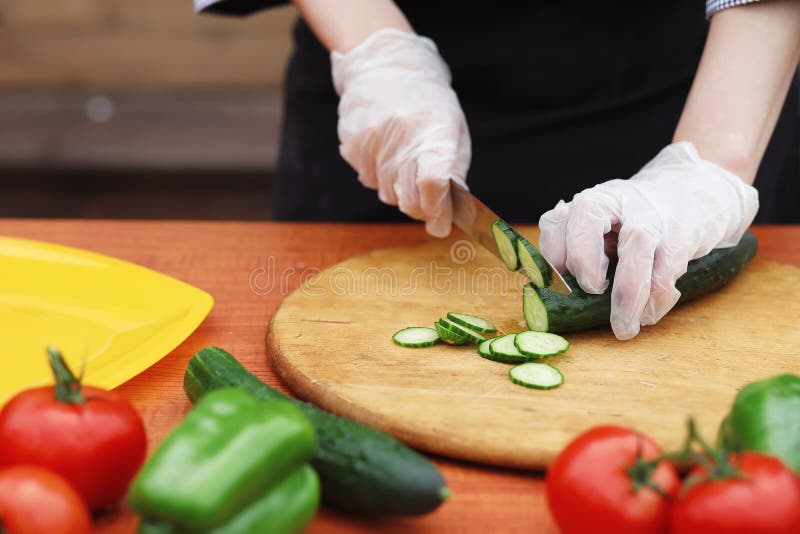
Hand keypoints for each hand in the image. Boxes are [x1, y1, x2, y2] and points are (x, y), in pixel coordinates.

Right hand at [331, 29, 470, 236]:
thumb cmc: (428, 101)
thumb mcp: (453, 128)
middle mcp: (402, 137)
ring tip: (405, 163)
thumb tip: (451, 214)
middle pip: (409, 199)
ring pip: (388, 194)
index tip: (441, 224)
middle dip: (421, 209)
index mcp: (435, 131)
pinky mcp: (353, 145)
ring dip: (400, 191)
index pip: (434, 183)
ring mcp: (374, 142)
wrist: (385, 63)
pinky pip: (368, 179)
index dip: (438, 211)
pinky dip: (379, 176)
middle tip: (428, 203)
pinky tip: (386, 152)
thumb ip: (454, 170)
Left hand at [539, 142, 758, 339]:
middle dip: (582, 259)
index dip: (553, 256)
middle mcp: (618, 200)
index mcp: (591, 202)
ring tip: (623, 327)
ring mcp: (653, 214)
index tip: (560, 286)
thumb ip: (579, 248)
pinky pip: (668, 268)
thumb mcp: (606, 226)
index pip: (555, 221)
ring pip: (636, 243)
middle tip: (591, 291)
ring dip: (627, 293)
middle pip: (588, 216)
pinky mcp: (684, 233)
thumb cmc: (639, 220)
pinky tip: (649, 314)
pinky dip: (657, 299)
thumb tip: (558, 289)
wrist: (698, 189)